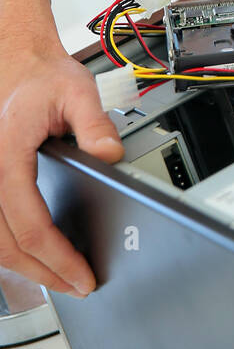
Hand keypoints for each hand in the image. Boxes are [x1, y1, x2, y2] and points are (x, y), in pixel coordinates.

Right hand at [0, 32, 124, 294]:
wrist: (17, 62)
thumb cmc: (42, 76)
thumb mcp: (77, 90)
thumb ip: (95, 124)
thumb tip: (109, 154)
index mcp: (7, 155)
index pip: (29, 223)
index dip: (56, 257)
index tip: (81, 275)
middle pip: (7, 244)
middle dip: (44, 273)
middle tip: (78, 286)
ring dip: (26, 267)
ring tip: (61, 278)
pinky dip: (14, 249)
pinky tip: (37, 255)